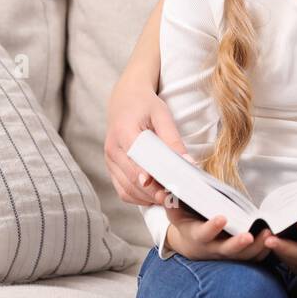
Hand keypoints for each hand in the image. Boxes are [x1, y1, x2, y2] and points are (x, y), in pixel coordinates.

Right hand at [105, 76, 186, 207]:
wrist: (125, 98)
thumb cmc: (146, 105)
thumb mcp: (163, 116)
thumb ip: (173, 140)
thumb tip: (188, 163)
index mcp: (124, 133)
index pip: (138, 162)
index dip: (153, 179)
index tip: (169, 190)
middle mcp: (112, 149)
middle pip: (133, 180)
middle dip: (154, 192)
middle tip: (174, 199)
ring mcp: (109, 160)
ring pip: (126, 189)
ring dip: (146, 198)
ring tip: (167, 199)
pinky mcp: (111, 167)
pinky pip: (122, 189)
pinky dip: (137, 197)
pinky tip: (153, 196)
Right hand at [163, 200, 272, 261]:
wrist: (191, 243)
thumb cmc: (186, 221)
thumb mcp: (175, 211)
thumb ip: (171, 200)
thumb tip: (162, 188)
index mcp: (197, 236)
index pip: (203, 233)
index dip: (212, 227)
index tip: (221, 218)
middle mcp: (213, 248)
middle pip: (226, 250)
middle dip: (237, 244)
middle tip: (249, 235)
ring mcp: (227, 254)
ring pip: (243, 256)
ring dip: (257, 247)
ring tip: (269, 234)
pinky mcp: (238, 256)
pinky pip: (253, 258)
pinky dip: (264, 251)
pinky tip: (273, 240)